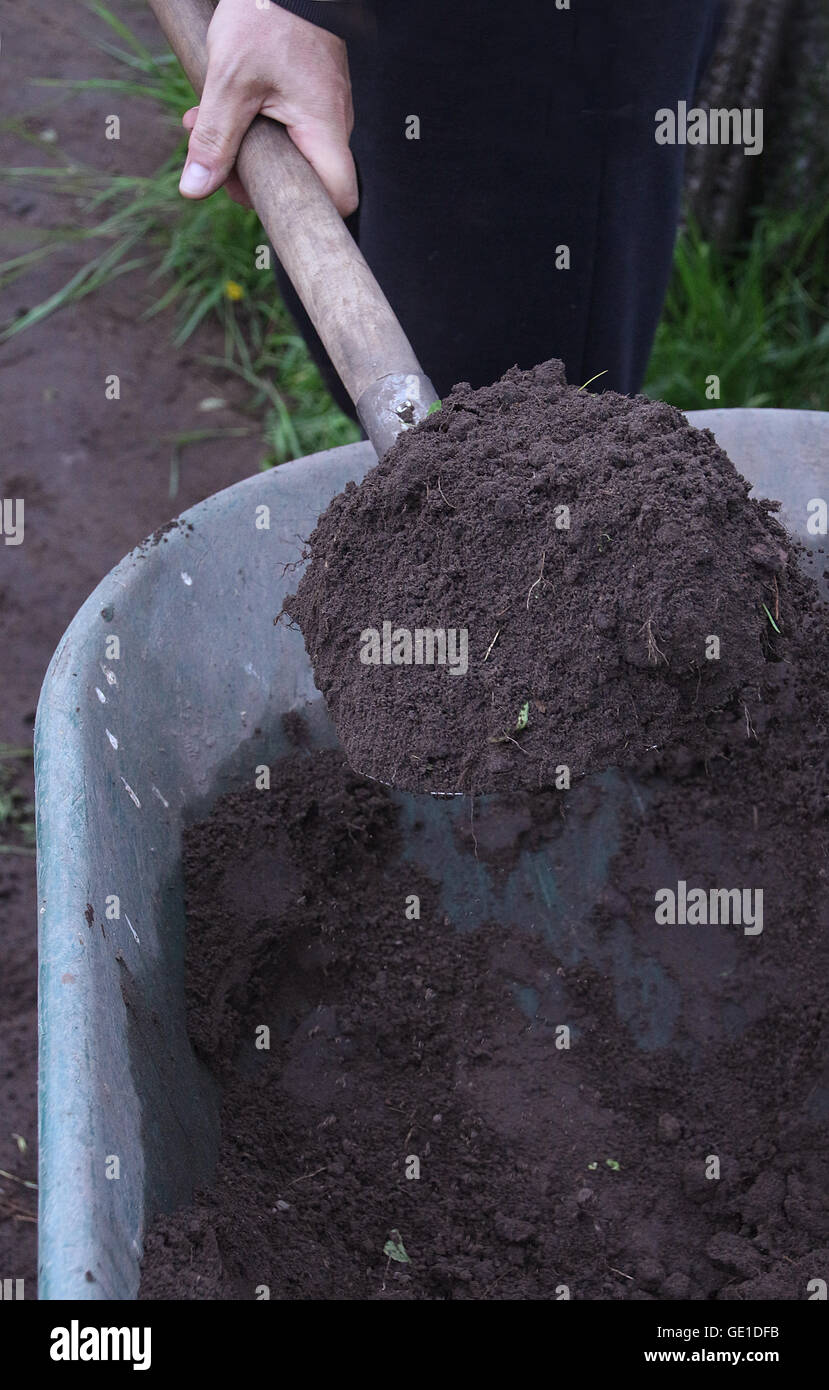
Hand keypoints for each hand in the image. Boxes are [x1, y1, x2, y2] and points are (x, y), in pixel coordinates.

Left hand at [179, 0, 357, 215]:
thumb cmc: (266, 16)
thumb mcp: (230, 80)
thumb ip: (215, 138)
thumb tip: (196, 188)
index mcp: (324, 127)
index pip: (339, 198)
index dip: (306, 213)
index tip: (260, 198)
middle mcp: (333, 123)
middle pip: (305, 179)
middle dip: (255, 175)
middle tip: (215, 161)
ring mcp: (323, 107)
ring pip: (289, 150)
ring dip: (245, 145)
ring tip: (205, 123)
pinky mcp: (310, 93)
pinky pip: (286, 124)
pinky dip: (252, 122)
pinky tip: (222, 106)